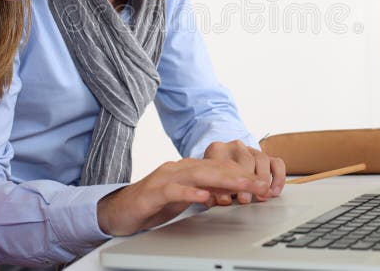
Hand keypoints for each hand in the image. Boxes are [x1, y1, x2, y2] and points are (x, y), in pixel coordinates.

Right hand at [96, 157, 269, 235]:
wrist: (118, 211)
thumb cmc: (152, 205)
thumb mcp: (184, 198)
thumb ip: (203, 193)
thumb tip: (228, 194)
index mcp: (186, 169)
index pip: (219, 169)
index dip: (241, 175)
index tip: (262, 184)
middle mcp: (177, 169)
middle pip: (213, 169)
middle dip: (240, 176)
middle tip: (261, 184)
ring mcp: (164, 179)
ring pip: (197, 175)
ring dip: (222, 180)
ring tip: (242, 185)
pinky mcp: (152, 193)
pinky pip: (173, 191)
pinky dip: (189, 192)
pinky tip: (204, 196)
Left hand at [203, 140, 285, 205]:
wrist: (213, 170)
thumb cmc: (210, 179)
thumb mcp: (205, 184)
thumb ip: (210, 192)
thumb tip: (224, 200)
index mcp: (217, 149)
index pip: (225, 162)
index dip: (228, 182)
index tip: (230, 199)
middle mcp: (235, 146)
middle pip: (247, 160)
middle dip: (247, 182)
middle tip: (245, 200)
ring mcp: (251, 150)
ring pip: (263, 159)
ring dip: (264, 180)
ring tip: (261, 196)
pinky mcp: (263, 157)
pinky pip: (276, 162)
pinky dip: (278, 177)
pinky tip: (275, 191)